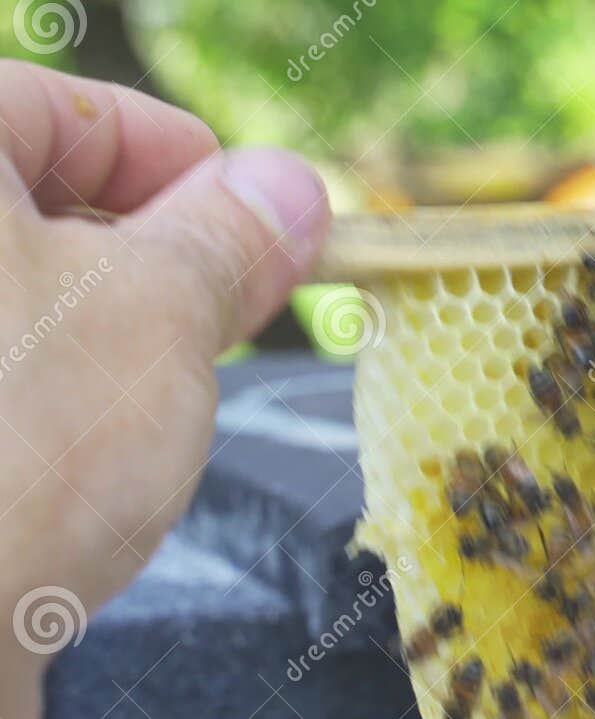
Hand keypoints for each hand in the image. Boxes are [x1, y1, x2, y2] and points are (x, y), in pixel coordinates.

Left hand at [0, 62, 328, 618]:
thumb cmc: (12, 455)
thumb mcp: (164, 315)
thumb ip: (231, 236)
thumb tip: (287, 191)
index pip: (68, 109)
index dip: (187, 164)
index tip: (261, 225)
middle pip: (27, 198)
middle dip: (144, 254)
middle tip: (225, 313)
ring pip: (6, 294)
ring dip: (94, 328)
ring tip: (152, 396)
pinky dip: (32, 387)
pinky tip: (75, 449)